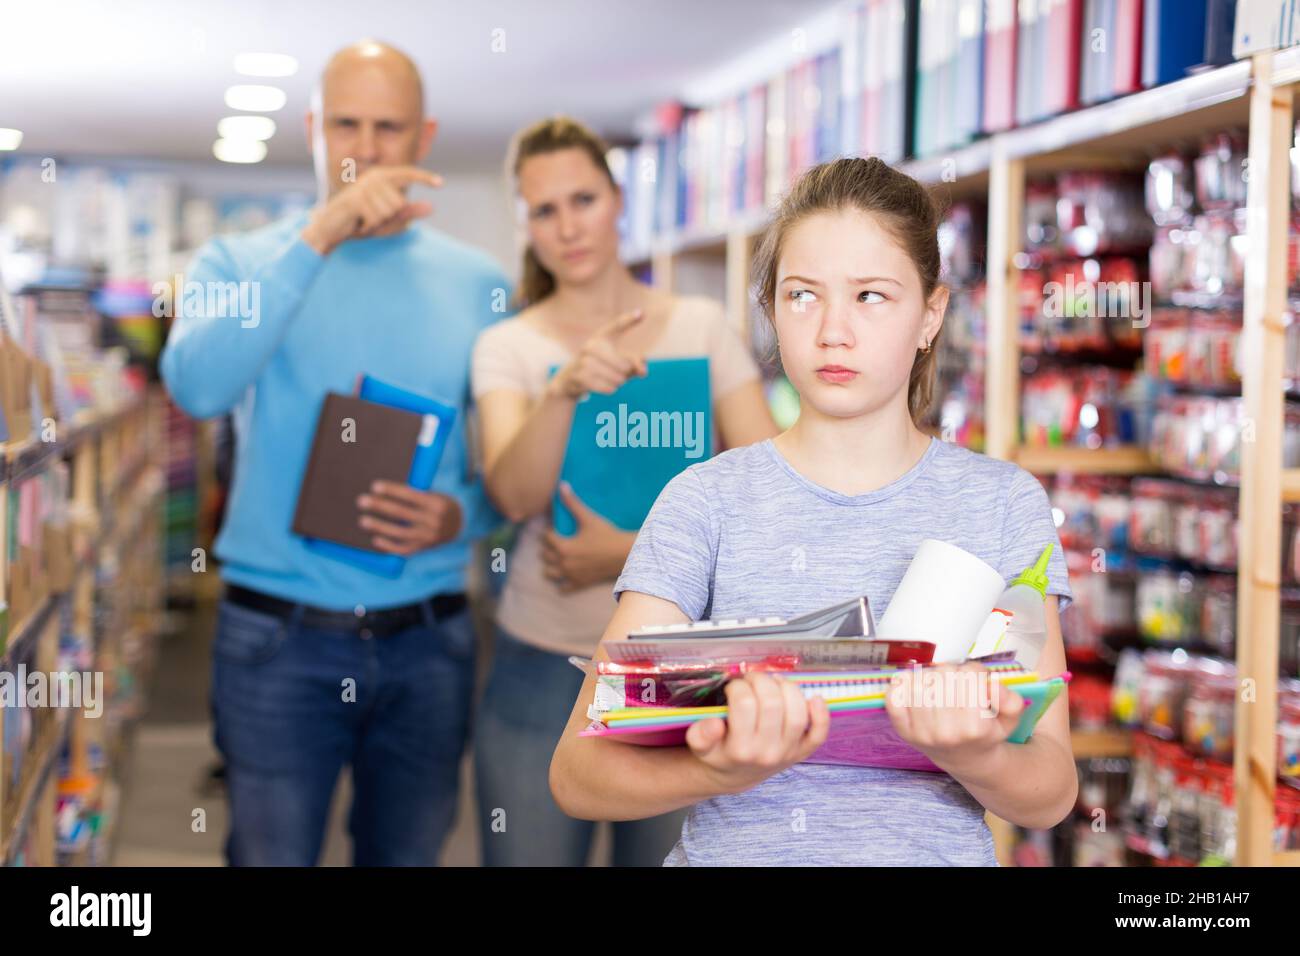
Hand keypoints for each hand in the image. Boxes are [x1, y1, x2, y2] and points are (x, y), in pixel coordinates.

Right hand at [301, 165, 441, 254]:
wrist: (331, 228)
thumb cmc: (362, 222)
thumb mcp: (389, 220)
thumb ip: (408, 213)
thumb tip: (431, 207)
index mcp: (383, 177)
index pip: (407, 173)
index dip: (424, 178)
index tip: (441, 183)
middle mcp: (374, 177)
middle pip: (400, 203)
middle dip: (389, 218)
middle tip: (372, 218)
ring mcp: (364, 187)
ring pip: (389, 212)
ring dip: (378, 223)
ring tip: (364, 220)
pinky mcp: (355, 199)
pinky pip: (377, 217)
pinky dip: (370, 226)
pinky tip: (359, 223)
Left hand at [356, 482, 461, 554]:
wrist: (457, 525)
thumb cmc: (437, 504)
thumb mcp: (433, 495)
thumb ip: (414, 494)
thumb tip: (383, 492)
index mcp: (436, 503)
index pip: (410, 495)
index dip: (392, 490)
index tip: (374, 486)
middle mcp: (433, 521)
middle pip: (402, 513)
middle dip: (380, 506)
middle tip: (361, 501)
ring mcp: (428, 537)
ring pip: (400, 533)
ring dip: (380, 527)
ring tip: (363, 520)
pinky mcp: (423, 548)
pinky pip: (403, 549)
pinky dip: (388, 545)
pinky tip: (375, 539)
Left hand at [541, 482, 633, 591]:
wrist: (625, 555)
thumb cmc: (607, 535)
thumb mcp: (588, 518)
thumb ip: (572, 503)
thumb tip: (561, 485)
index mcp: (563, 547)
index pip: (545, 538)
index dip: (549, 532)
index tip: (554, 528)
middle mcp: (564, 563)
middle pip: (545, 556)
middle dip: (548, 548)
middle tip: (556, 541)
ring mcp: (571, 575)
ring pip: (549, 573)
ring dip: (550, 566)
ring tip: (557, 558)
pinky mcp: (580, 584)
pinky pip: (563, 588)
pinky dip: (561, 583)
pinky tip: (566, 575)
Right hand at [546, 309, 647, 399]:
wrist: (570, 380)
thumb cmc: (601, 368)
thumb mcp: (618, 363)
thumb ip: (635, 364)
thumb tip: (644, 372)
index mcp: (602, 337)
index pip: (617, 326)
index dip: (629, 320)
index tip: (642, 313)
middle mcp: (592, 345)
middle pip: (626, 365)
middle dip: (626, 374)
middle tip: (615, 372)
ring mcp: (584, 361)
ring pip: (618, 378)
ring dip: (618, 383)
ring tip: (607, 378)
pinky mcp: (580, 376)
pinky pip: (609, 388)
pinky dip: (610, 389)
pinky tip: (602, 385)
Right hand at [685, 673, 830, 794]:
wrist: (736, 775)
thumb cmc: (719, 753)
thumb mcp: (700, 746)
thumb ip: (700, 735)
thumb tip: (715, 724)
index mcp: (739, 749)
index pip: (744, 705)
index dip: (738, 686)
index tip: (733, 687)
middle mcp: (767, 752)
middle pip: (772, 703)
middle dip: (761, 681)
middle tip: (751, 680)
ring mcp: (788, 752)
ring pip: (797, 713)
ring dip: (786, 688)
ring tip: (773, 683)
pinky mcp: (802, 752)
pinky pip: (818, 734)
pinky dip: (821, 715)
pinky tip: (815, 699)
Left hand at [884, 662, 1026, 769]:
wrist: (965, 759)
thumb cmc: (985, 734)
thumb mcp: (1009, 720)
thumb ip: (1011, 701)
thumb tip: (991, 684)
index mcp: (975, 727)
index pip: (971, 675)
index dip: (976, 671)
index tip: (978, 680)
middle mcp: (946, 731)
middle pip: (944, 674)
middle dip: (954, 671)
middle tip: (959, 683)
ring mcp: (921, 731)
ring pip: (921, 679)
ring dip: (931, 675)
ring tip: (940, 685)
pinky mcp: (903, 729)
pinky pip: (894, 695)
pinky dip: (902, 684)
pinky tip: (916, 687)